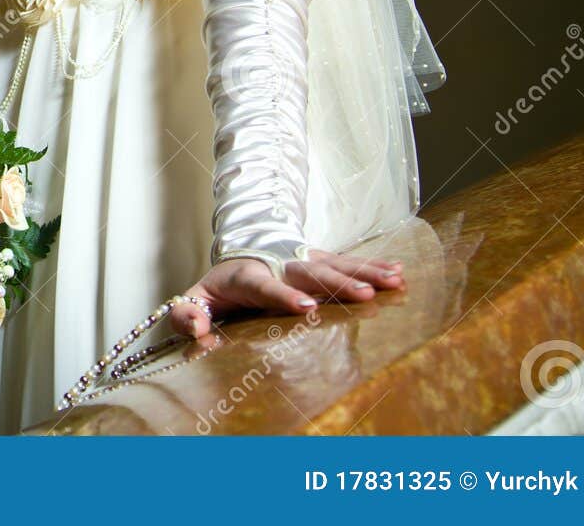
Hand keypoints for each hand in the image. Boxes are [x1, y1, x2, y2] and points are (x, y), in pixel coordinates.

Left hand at [167, 249, 405, 338]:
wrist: (235, 255)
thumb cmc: (215, 290)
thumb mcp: (191, 300)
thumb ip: (185, 315)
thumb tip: (197, 329)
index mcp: (245, 277)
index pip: (265, 287)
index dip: (285, 296)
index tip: (307, 308)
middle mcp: (278, 265)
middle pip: (310, 273)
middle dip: (338, 284)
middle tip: (365, 296)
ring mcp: (301, 262)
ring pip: (334, 265)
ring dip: (365, 273)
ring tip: (394, 282)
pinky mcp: (318, 262)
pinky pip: (347, 263)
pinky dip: (372, 266)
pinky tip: (398, 271)